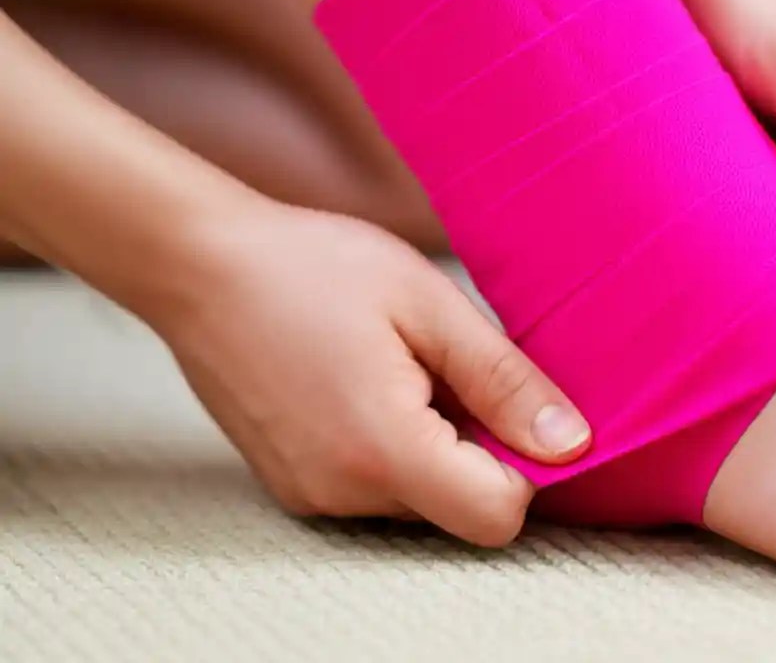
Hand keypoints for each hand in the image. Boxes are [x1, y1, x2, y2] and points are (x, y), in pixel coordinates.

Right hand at [145, 202, 591, 545]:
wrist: (201, 265)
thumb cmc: (313, 269)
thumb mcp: (431, 306)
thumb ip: (505, 382)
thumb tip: (570, 443)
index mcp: (384, 450)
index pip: (497, 515)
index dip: (526, 466)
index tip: (510, 405)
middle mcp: (344, 492)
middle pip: (460, 509)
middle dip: (478, 448)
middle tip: (446, 369)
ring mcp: (312, 495)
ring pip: (421, 500)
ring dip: (436, 446)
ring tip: (401, 369)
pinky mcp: (294, 486)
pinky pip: (376, 489)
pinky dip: (394, 448)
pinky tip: (369, 384)